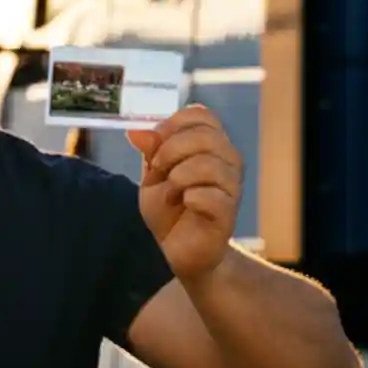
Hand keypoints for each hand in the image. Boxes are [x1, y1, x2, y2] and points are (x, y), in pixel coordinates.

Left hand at [126, 103, 243, 280]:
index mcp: (210, 146)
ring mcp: (232, 188)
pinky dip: (191, 197)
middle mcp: (227, 162)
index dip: (174, 124)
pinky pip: (212, 196)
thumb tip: (136, 131)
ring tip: (169, 192)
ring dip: (179, 176)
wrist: (175, 251)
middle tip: (158, 170)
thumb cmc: (168, 210)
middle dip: (172, 150)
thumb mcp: (152, 176)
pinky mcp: (228, 215)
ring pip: (210, 164)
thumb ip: (150, 151)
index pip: (201, 115)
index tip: (155, 145)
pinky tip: (183, 204)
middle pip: (206, 136)